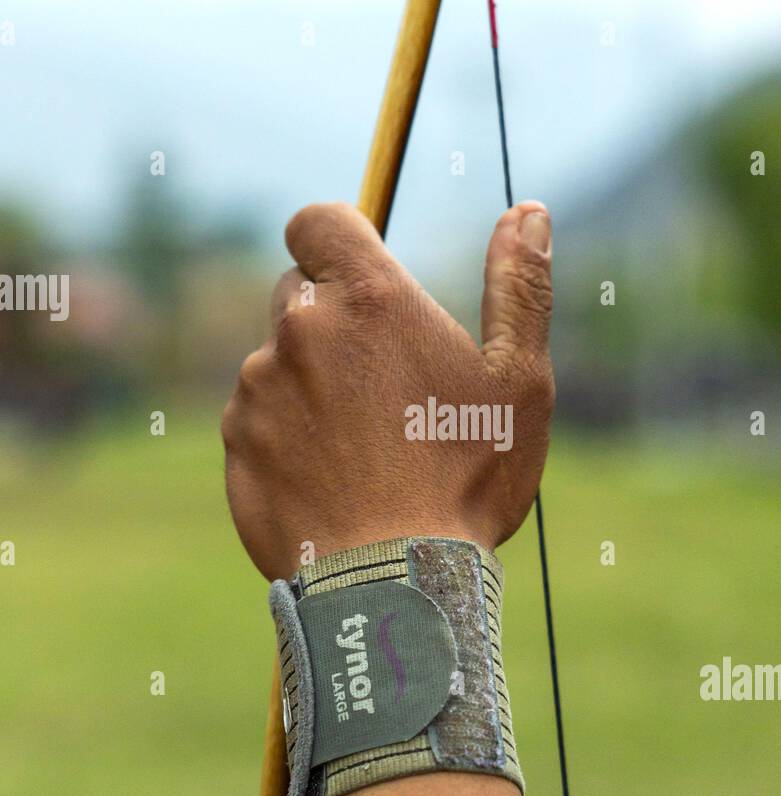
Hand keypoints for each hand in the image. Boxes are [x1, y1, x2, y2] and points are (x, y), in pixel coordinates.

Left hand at [221, 200, 553, 579]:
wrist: (392, 583)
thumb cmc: (467, 480)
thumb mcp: (519, 382)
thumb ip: (520, 287)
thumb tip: (530, 212)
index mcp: (368, 299)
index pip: (318, 221)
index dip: (338, 240)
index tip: (366, 280)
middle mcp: (299, 331)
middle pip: (297, 291)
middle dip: (334, 319)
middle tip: (386, 383)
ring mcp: (258, 390)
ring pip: (278, 361)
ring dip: (311, 382)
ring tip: (365, 447)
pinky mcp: (237, 444)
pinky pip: (257, 418)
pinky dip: (286, 434)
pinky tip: (332, 478)